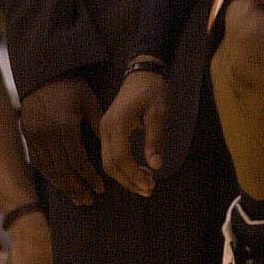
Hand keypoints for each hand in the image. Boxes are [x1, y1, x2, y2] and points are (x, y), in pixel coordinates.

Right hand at [20, 77, 105, 204]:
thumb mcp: (89, 102)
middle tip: (89, 200)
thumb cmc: (71, 87)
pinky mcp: (28, 137)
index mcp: (65, 127)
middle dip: (77, 187)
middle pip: (63, 170)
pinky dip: (50, 176)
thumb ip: (98, 125)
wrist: (42, 76)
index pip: (78, 161)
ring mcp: (35, 137)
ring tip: (77, 198)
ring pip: (50, 169)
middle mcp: (48, 135)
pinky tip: (60, 184)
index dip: (90, 177)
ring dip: (64, 186)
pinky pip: (38, 162)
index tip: (101, 188)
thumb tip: (112, 148)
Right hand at [99, 71, 170, 196]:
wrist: (144, 73)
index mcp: (117, 124)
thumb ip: (155, 140)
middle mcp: (105, 128)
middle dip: (129, 181)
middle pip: (110, 164)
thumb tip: (155, 165)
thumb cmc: (154, 91)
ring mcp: (104, 129)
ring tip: (145, 185)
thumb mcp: (159, 114)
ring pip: (108, 162)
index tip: (150, 185)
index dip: (134, 175)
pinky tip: (137, 173)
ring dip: (125, 177)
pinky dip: (121, 168)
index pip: (120, 158)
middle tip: (149, 190)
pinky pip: (109, 155)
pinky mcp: (107, 130)